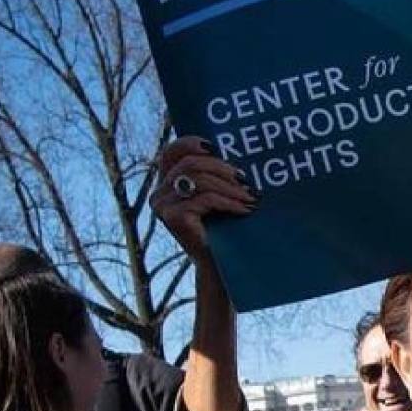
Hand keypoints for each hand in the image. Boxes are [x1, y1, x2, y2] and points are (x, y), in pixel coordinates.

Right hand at [149, 135, 253, 265]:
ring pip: (199, 180)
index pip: (171, 152)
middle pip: (191, 164)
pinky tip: (245, 210)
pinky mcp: (171, 218)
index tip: (215, 147)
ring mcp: (162, 205)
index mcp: (167, 183)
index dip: (191, 143)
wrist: (221, 267)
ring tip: (252, 197)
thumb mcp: (218, 196)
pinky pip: (204, 199)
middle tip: (247, 180)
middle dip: (223, 169)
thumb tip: (234, 151)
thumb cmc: (224, 229)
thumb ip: (215, 175)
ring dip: (231, 187)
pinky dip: (229, 202)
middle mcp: (159, 193)